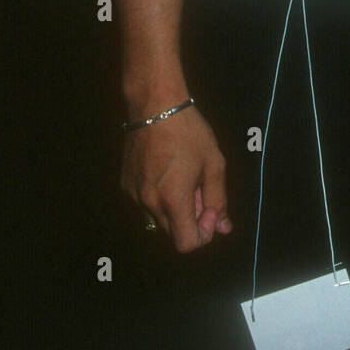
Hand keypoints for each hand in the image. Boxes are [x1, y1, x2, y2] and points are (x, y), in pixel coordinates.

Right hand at [121, 104, 232, 252]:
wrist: (155, 105)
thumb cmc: (189, 131)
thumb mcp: (213, 163)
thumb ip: (219, 199)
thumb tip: (224, 227)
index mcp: (173, 199)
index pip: (186, 244)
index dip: (203, 234)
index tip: (210, 209)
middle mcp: (149, 202)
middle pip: (172, 233)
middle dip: (191, 220)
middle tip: (200, 191)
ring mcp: (133, 194)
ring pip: (158, 219)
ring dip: (174, 210)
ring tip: (184, 179)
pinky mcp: (125, 185)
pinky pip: (145, 204)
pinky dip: (159, 198)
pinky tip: (168, 173)